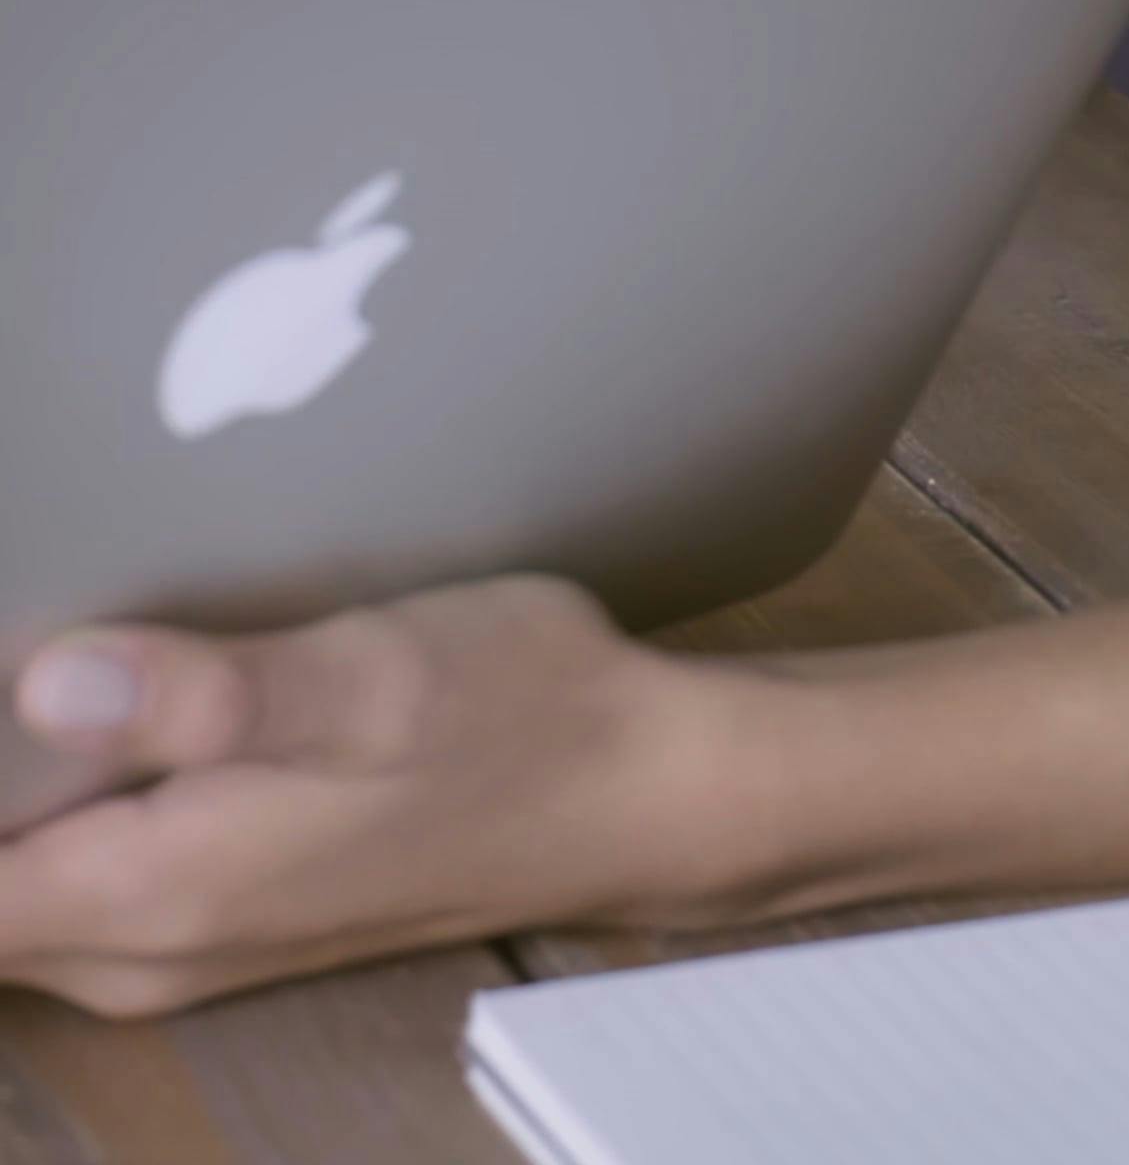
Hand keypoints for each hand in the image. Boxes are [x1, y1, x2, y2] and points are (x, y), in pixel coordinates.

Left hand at [0, 581, 756, 1013]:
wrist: (633, 788)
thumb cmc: (513, 723)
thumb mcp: (368, 680)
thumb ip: (203, 694)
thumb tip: (48, 680)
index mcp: (153, 896)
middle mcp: (141, 944)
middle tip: (19, 617)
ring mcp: (177, 933)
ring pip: (15, 877)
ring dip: (16, 773)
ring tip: (49, 638)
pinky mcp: (216, 897)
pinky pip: (72, 863)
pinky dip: (58, 793)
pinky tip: (101, 688)